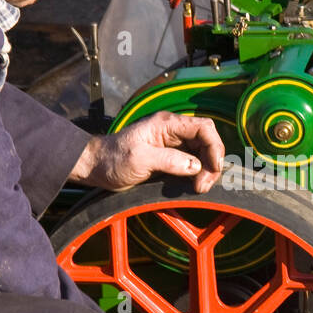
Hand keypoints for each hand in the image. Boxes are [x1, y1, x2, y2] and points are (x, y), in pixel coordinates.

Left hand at [69, 111, 224, 192]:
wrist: (97, 167)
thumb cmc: (113, 160)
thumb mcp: (139, 159)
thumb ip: (169, 160)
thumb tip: (195, 166)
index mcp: (166, 124)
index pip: (204, 127)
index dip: (214, 146)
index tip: (213, 168)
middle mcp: (173, 131)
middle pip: (207, 141)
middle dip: (212, 163)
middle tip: (202, 185)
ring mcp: (173, 144)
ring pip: (203, 153)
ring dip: (206, 170)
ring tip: (198, 188)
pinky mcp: (171, 157)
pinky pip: (193, 162)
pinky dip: (198, 174)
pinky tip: (193, 185)